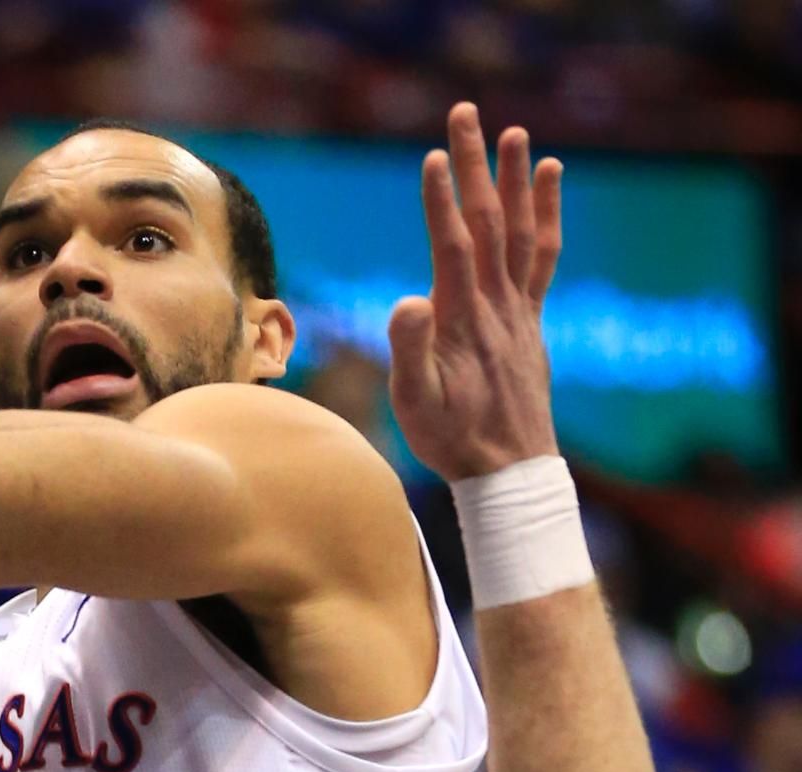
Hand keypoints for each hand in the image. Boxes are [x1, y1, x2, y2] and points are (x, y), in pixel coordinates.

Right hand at [388, 103, 564, 480]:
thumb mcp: (416, 403)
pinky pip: (542, 257)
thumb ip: (412, 351)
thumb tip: (409, 301)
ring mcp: (519, 311)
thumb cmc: (451, 439)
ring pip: (521, 232)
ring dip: (518, 180)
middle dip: (476, 167)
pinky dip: (547, 215)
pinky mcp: (530, 320)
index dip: (442, 201)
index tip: (433, 156)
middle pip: (490, 223)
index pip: (454, 247)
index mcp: (464, 321)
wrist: (509, 471)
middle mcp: (497, 306)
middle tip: (467, 115)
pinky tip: (547, 182)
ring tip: (515, 135)